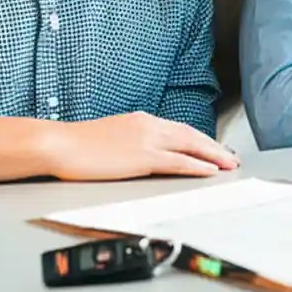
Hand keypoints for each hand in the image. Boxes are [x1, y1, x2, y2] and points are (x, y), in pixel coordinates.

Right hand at [46, 111, 239, 180]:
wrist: (60, 144)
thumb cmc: (78, 144)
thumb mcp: (110, 137)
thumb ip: (129, 140)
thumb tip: (138, 152)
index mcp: (140, 120)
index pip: (178, 129)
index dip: (199, 139)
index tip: (213, 148)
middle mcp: (148, 125)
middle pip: (191, 135)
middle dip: (214, 147)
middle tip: (231, 158)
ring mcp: (146, 140)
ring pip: (190, 146)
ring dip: (213, 156)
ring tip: (229, 165)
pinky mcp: (141, 157)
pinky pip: (177, 162)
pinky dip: (196, 165)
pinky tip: (209, 171)